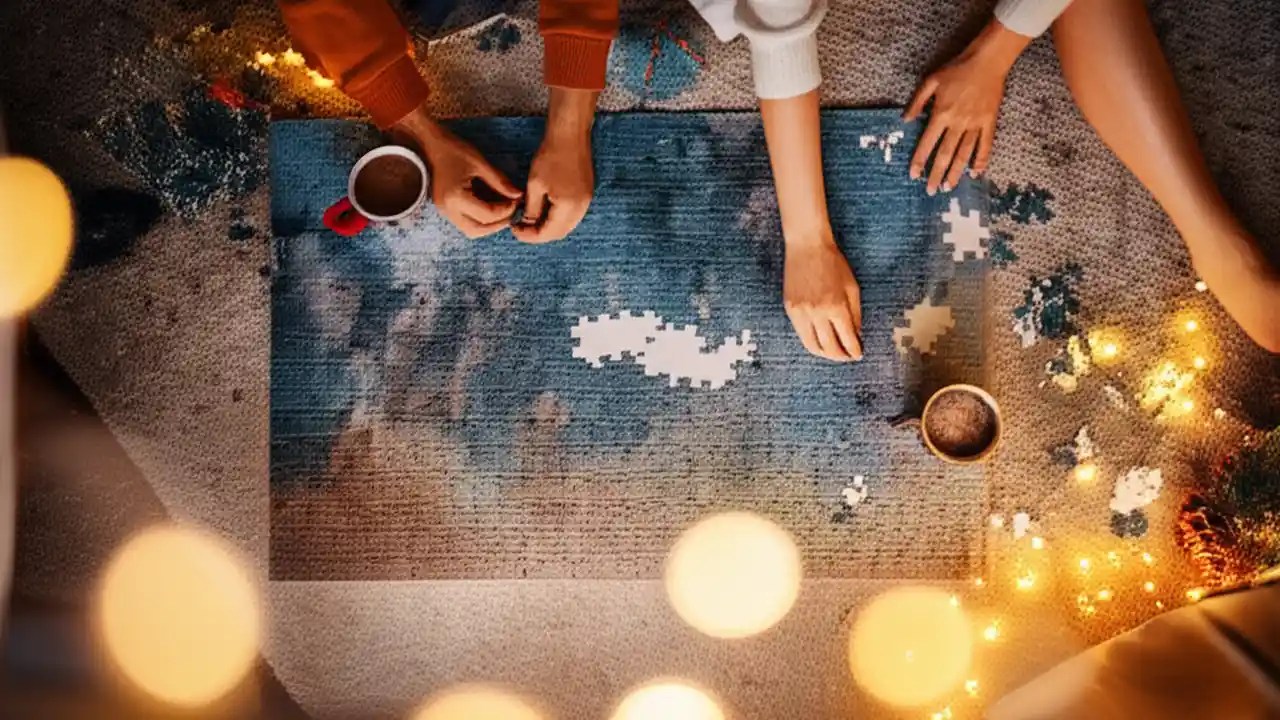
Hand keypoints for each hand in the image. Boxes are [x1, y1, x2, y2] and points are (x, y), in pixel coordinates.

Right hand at [392, 106, 520, 237]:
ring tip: (502, 211)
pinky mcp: (445, 209)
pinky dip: (480, 220)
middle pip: (478, 230)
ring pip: (471, 230)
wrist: (432, 145)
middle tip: (512, 211)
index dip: (506, 210)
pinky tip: (490, 208)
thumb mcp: (481, 163)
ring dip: (489, 226)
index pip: (487, 214)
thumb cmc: (455, 150)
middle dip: (498, 224)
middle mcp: (448, 209)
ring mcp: (444, 211)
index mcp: (455, 197)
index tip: (517, 200)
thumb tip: (518, 195)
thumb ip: (500, 182)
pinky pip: (465, 223)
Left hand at [512, 131, 592, 243]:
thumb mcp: (535, 185)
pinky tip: (544, 210)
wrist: (570, 135)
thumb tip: (527, 224)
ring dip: (549, 226)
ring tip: (531, 219)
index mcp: (568, 208)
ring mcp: (586, 202)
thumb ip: (532, 209)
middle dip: (540, 234)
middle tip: (521, 227)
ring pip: (566, 225)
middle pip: (559, 233)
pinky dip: (557, 218)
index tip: (515, 230)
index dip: (530, 236)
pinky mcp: (586, 194)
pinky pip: (572, 215)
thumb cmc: (551, 156)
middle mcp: (581, 209)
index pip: (548, 233)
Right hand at [784, 231, 862, 361]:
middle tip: (847, 357)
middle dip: (840, 357)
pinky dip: (812, 341)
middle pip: (829, 348)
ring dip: (824, 354)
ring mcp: (801, 313)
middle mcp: (818, 313)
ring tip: (833, 353)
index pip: (848, 340)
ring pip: (812, 346)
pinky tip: (820, 340)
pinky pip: (801, 333)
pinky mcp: (790, 309)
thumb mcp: (852, 287)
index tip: (859, 355)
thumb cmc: (833, 263)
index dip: (855, 351)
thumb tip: (856, 336)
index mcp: (837, 307)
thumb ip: (855, 314)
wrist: (807, 246)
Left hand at [904, 19, 1029, 194]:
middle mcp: (957, 123)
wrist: (987, 61)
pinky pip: (985, 145)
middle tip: (931, 191)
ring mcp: (975, 124)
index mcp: (941, 114)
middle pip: (945, 154)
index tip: (914, 175)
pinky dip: (981, 160)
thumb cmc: (956, 69)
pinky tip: (975, 173)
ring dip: (956, 172)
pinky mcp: (989, 122)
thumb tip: (905, 120)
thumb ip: (917, 102)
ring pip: (964, 153)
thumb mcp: (930, 81)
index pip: (927, 143)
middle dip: (937, 174)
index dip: (920, 160)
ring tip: (949, 187)